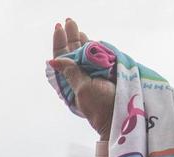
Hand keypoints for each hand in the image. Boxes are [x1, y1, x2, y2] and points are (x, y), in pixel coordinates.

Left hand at [51, 19, 114, 138]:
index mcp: (70, 82)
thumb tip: (53, 61)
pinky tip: (90, 40)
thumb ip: (71, 72)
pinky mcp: (105, 75)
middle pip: (72, 53)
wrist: (120, 117)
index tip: (59, 28)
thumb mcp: (82, 88)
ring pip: (84, 54)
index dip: (60, 42)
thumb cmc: (99, 106)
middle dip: (70, 36)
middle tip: (68, 21)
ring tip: (76, 27)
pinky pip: (97, 59)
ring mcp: (93, 76)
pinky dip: (93, 48)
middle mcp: (80, 77)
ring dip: (80, 40)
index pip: (61, 58)